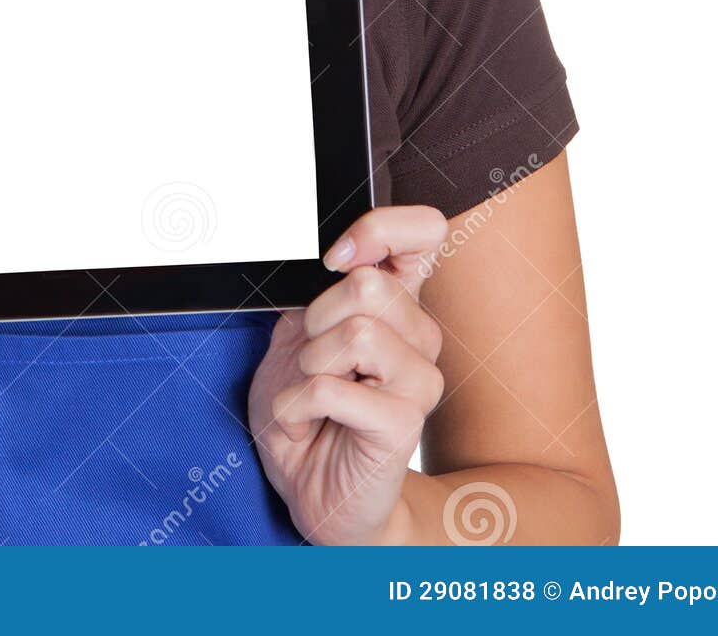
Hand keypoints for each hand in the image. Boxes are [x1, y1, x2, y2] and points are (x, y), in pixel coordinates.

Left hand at [247, 205, 448, 544]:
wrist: (308, 489)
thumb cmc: (304, 412)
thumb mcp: (294, 337)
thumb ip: (316, 295)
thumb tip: (336, 262)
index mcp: (396, 304)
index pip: (423, 233)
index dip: (381, 229)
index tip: (336, 257)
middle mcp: (418, 336)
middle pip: (368, 284)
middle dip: (315, 319)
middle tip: (309, 360)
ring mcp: (418, 382)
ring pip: (357, 332)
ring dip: (307, 364)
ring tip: (309, 393)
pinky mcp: (405, 426)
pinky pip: (332, 387)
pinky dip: (295, 403)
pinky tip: (303, 424)